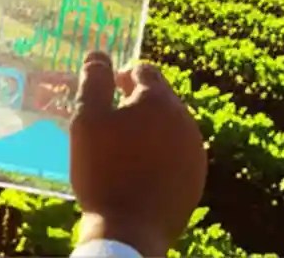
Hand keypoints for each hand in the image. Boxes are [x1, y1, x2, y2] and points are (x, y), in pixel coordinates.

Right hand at [70, 52, 206, 256]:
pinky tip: (140, 170)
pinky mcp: (196, 176)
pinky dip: (161, 154)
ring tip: (124, 147)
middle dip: (138, 102)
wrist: (130, 230)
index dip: (123, 75)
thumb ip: (93, 82)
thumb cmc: (103, 171)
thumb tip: (99, 54)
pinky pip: (177, 154)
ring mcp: (194, 149)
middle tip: (111, 120)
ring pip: (170, 126)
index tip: (108, 89)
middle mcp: (184, 119)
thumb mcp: (87, 122)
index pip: (144, 71)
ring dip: (150, 129)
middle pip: (160, 98)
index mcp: (158, 100)